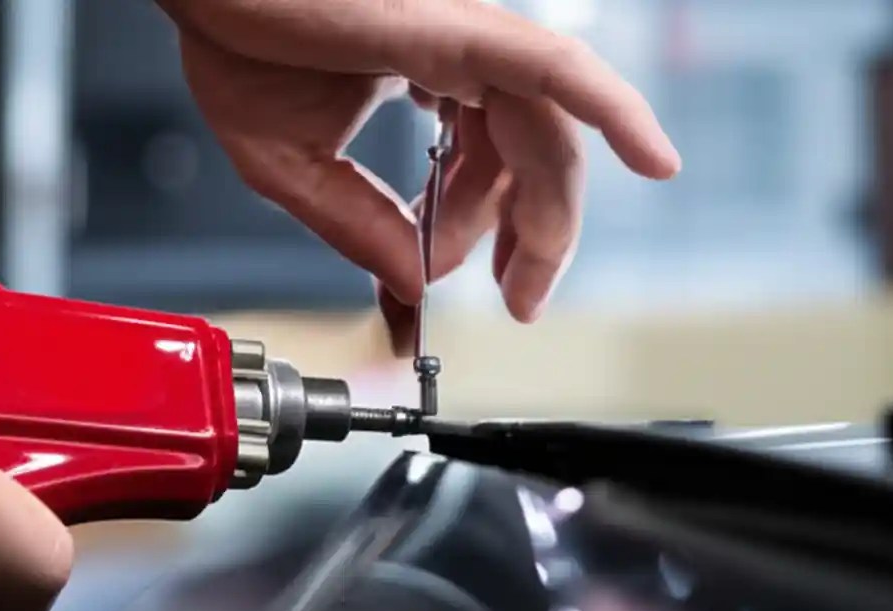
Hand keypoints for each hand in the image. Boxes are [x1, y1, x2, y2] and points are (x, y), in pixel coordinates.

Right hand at [157, 0, 680, 350]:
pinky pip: (561, 71)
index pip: (481, 167)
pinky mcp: (463, 28)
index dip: (468, 231)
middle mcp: (463, 56)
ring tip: (528, 284)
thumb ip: (356, 226)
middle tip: (521, 301)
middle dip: (533, 241)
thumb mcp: (293, 169)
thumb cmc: (238, 41)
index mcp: (430, 77)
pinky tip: (653, 157)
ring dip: (548, 222)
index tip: (434, 280)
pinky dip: (614, 112)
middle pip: (534, 159)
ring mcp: (470, 39)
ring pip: (547, 139)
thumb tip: (409, 284)